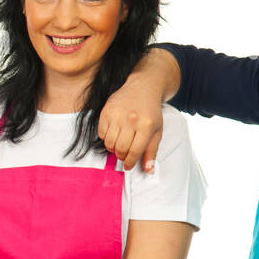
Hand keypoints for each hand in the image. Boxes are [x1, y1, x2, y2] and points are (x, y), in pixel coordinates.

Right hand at [98, 48, 171, 170]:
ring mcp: (117, 115)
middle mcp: (131, 120)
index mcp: (146, 126)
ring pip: (109, 143)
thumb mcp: (157, 131)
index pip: (135, 151)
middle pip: (120, 149)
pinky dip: (106, 138)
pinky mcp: (106, 111)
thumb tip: (149, 170)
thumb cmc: (151, 112)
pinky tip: (114, 133)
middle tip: (124, 154)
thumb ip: (152, 151)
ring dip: (113, 148)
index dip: (130, 162)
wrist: (143, 87)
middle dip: (121, 156)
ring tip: (119, 144)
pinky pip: (101, 133)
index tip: (128, 166)